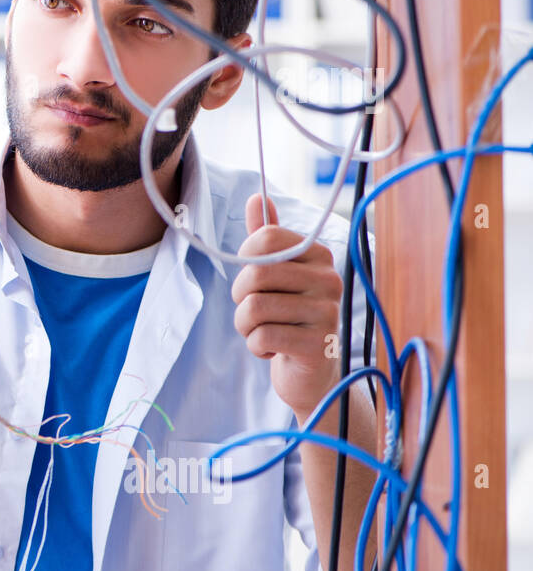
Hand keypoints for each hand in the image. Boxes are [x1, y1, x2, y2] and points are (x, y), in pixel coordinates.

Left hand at [231, 193, 342, 418]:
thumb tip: (257, 197)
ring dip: (245, 325)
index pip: (266, 238)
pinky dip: (256, 347)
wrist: (310, 372)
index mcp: (320, 256)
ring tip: (263, 331)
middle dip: (241, 298)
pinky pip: (261, 337)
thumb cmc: (287, 316)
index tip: (255, 280)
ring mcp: (327, 313)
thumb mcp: (275, 275)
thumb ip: (266, 238)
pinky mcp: (319, 345)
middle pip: (255, 275)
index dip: (245, 260)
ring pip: (254, 308)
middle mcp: (330, 279)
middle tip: (254, 312)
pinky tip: (273, 350)